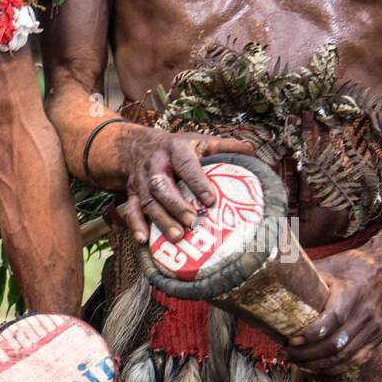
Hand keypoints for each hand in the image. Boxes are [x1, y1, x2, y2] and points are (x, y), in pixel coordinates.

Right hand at [118, 130, 255, 243]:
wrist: (137, 147)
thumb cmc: (176, 148)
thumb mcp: (198, 141)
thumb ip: (223, 146)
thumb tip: (251, 150)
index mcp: (175, 149)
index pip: (186, 166)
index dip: (197, 183)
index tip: (211, 200)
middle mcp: (155, 165)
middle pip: (162, 186)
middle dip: (176, 206)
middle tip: (192, 222)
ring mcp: (140, 181)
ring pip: (148, 202)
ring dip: (161, 220)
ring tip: (176, 236)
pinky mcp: (131, 194)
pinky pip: (130, 210)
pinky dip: (136, 225)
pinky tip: (143, 240)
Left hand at [283, 249, 381, 374]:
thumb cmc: (347, 267)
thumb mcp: (326, 267)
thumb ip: (303, 278)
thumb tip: (268, 281)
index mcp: (352, 293)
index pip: (332, 320)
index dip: (309, 335)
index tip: (289, 341)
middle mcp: (366, 313)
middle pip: (335, 344)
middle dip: (306, 355)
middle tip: (284, 354)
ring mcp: (374, 328)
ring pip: (344, 357)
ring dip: (316, 365)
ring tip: (295, 362)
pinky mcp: (377, 338)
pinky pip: (355, 361)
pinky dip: (334, 368)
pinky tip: (315, 367)